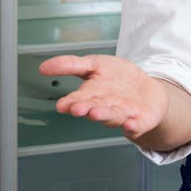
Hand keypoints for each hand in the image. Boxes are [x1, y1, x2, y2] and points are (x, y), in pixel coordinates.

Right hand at [39, 54, 169, 140]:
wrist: (147, 88)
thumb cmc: (118, 78)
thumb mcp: (95, 64)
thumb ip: (72, 65)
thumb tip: (43, 67)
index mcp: (92, 95)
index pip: (79, 99)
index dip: (71, 103)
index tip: (63, 105)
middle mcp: (105, 107)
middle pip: (94, 109)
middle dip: (86, 109)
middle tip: (78, 108)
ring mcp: (123, 115)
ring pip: (113, 117)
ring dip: (105, 115)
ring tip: (97, 113)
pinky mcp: (140, 120)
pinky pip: (137, 125)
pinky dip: (133, 126)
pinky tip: (130, 123)